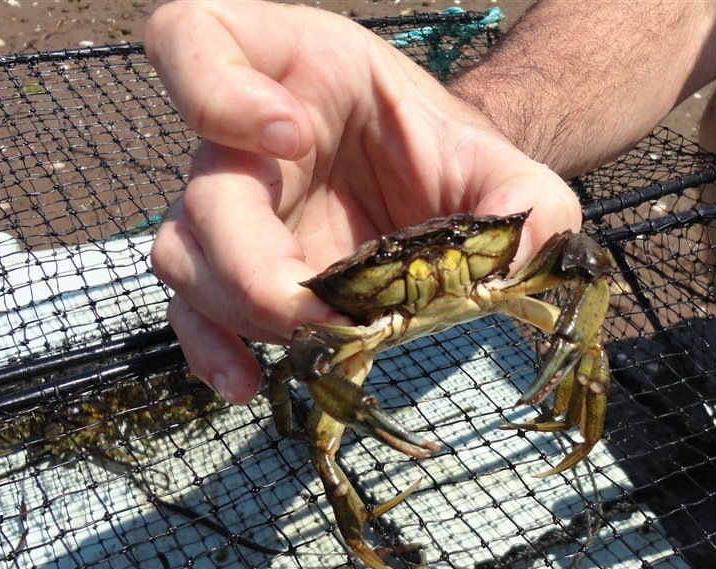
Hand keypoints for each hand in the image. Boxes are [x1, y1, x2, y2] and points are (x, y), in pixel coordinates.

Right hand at [144, 1, 580, 402]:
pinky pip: (193, 313)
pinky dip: (213, 351)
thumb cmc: (452, 158)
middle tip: (328, 308)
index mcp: (291, 67)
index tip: (293, 133)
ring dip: (244, 311)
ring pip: (186, 259)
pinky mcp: (234, 275)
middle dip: (256, 263)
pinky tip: (251, 383)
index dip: (217, 88)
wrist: (441, 196)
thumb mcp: (502, 164)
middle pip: (202, 193)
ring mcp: (229, 211)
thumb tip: (524, 264)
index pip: (195, 37)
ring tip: (319, 342)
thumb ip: (528, 200)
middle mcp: (239, 139)